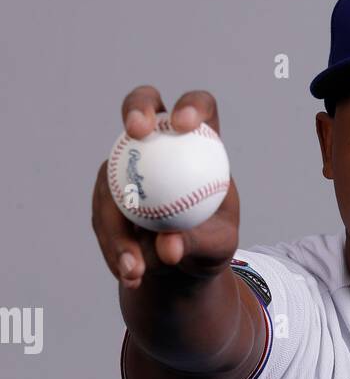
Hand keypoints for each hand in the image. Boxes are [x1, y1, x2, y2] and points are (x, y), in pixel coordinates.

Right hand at [91, 86, 239, 290]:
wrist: (181, 266)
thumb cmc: (209, 246)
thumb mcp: (216, 248)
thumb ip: (198, 243)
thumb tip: (168, 246)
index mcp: (200, 144)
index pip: (200, 108)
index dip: (191, 105)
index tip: (183, 125)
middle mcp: (160, 143)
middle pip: (142, 107)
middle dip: (136, 108)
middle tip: (136, 132)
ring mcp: (128, 162)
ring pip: (113, 170)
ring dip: (118, 217)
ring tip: (135, 267)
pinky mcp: (108, 189)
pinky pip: (103, 212)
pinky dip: (115, 244)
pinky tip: (129, 273)